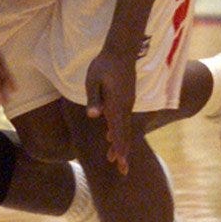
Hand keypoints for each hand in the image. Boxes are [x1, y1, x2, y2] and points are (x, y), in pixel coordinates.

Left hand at [85, 48, 135, 173]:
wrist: (121, 50)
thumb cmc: (104, 64)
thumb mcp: (93, 80)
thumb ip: (94, 98)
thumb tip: (93, 116)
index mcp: (116, 104)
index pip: (118, 131)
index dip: (119, 148)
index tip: (121, 164)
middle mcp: (124, 106)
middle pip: (124, 133)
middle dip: (123, 152)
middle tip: (123, 171)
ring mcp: (127, 103)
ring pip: (124, 127)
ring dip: (121, 143)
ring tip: (116, 158)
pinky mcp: (126, 99)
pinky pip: (123, 120)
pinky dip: (120, 131)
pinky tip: (111, 136)